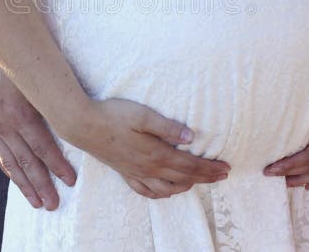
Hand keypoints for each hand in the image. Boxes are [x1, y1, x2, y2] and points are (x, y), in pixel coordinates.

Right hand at [0, 62, 75, 210]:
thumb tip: (78, 108)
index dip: (57, 165)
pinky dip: (7, 169)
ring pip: (10, 162)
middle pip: (26, 161)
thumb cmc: (11, 59)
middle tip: (54, 204)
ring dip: (24, 185)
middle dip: (42, 184)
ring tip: (37, 202)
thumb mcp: (33, 75)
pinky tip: (15, 179)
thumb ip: (51, 95)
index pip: (43, 146)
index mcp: (21, 111)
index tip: (70, 181)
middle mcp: (5, 124)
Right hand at [57, 98, 231, 198]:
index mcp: (156, 154)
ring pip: (167, 189)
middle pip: (183, 178)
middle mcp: (148, 169)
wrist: (83, 125)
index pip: (190, 165)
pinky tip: (166, 190)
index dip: (210, 168)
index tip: (226, 168)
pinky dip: (161, 193)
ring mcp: (135, 173)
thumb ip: (168, 127)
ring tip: (198, 181)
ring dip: (186, 186)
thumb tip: (191, 137)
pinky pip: (147, 191)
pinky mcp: (125, 173)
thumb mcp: (143, 116)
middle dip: (205, 178)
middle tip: (222, 175)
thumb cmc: (113, 116)